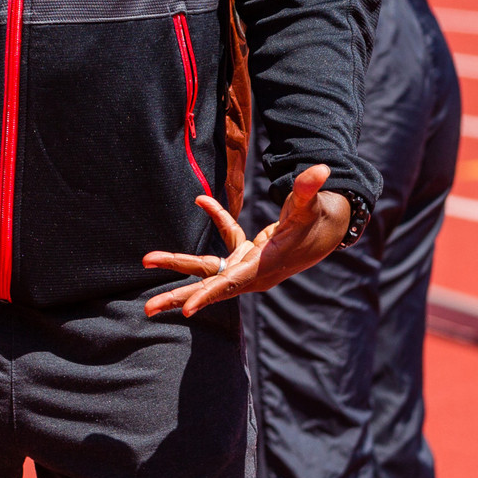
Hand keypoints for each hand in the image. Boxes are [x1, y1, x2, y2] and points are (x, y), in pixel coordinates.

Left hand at [141, 163, 350, 317]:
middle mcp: (252, 272)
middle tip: (146, 308)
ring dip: (178, 263)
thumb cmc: (319, 219)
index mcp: (264, 266)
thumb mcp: (311, 205)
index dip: (209, 295)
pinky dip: (217, 217)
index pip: (231, 284)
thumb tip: (320, 168)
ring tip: (147, 261)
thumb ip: (308, 189)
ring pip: (207, 269)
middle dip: (179, 296)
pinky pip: (226, 237)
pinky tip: (202, 200)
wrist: (331, 230)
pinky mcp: (248, 254)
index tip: (186, 309)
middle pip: (209, 286)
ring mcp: (248, 264)